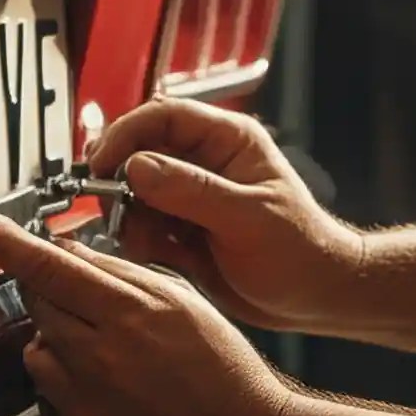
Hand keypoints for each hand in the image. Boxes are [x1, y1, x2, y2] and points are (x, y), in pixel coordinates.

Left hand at [0, 215, 291, 415]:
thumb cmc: (222, 373)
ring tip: (108, 358)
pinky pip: (46, 399)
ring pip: (38, 354)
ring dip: (58, 346)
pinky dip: (64, 389)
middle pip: (38, 307)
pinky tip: (106, 393)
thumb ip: (120, 272)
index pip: (49, 268)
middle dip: (52, 297)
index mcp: (128, 316)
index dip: (10, 245)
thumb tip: (68, 250)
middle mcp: (99, 360)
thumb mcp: (181, 301)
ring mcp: (84, 405)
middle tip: (90, 309)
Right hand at [87, 96, 363, 332]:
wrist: (313, 300)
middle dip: (122, 183)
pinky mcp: (178, 226)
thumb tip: (135, 167)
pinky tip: (161, 255)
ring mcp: (187, 194)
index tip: (103, 163)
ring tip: (149, 243)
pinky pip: (139, 223)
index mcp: (227, 140)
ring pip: (132, 191)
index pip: (163, 115)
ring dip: (129, 217)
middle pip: (137, 152)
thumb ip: (191, 191)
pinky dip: (139, 239)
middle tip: (118, 213)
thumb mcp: (248, 219)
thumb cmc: (301, 252)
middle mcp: (202, 161)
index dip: (127, 133)